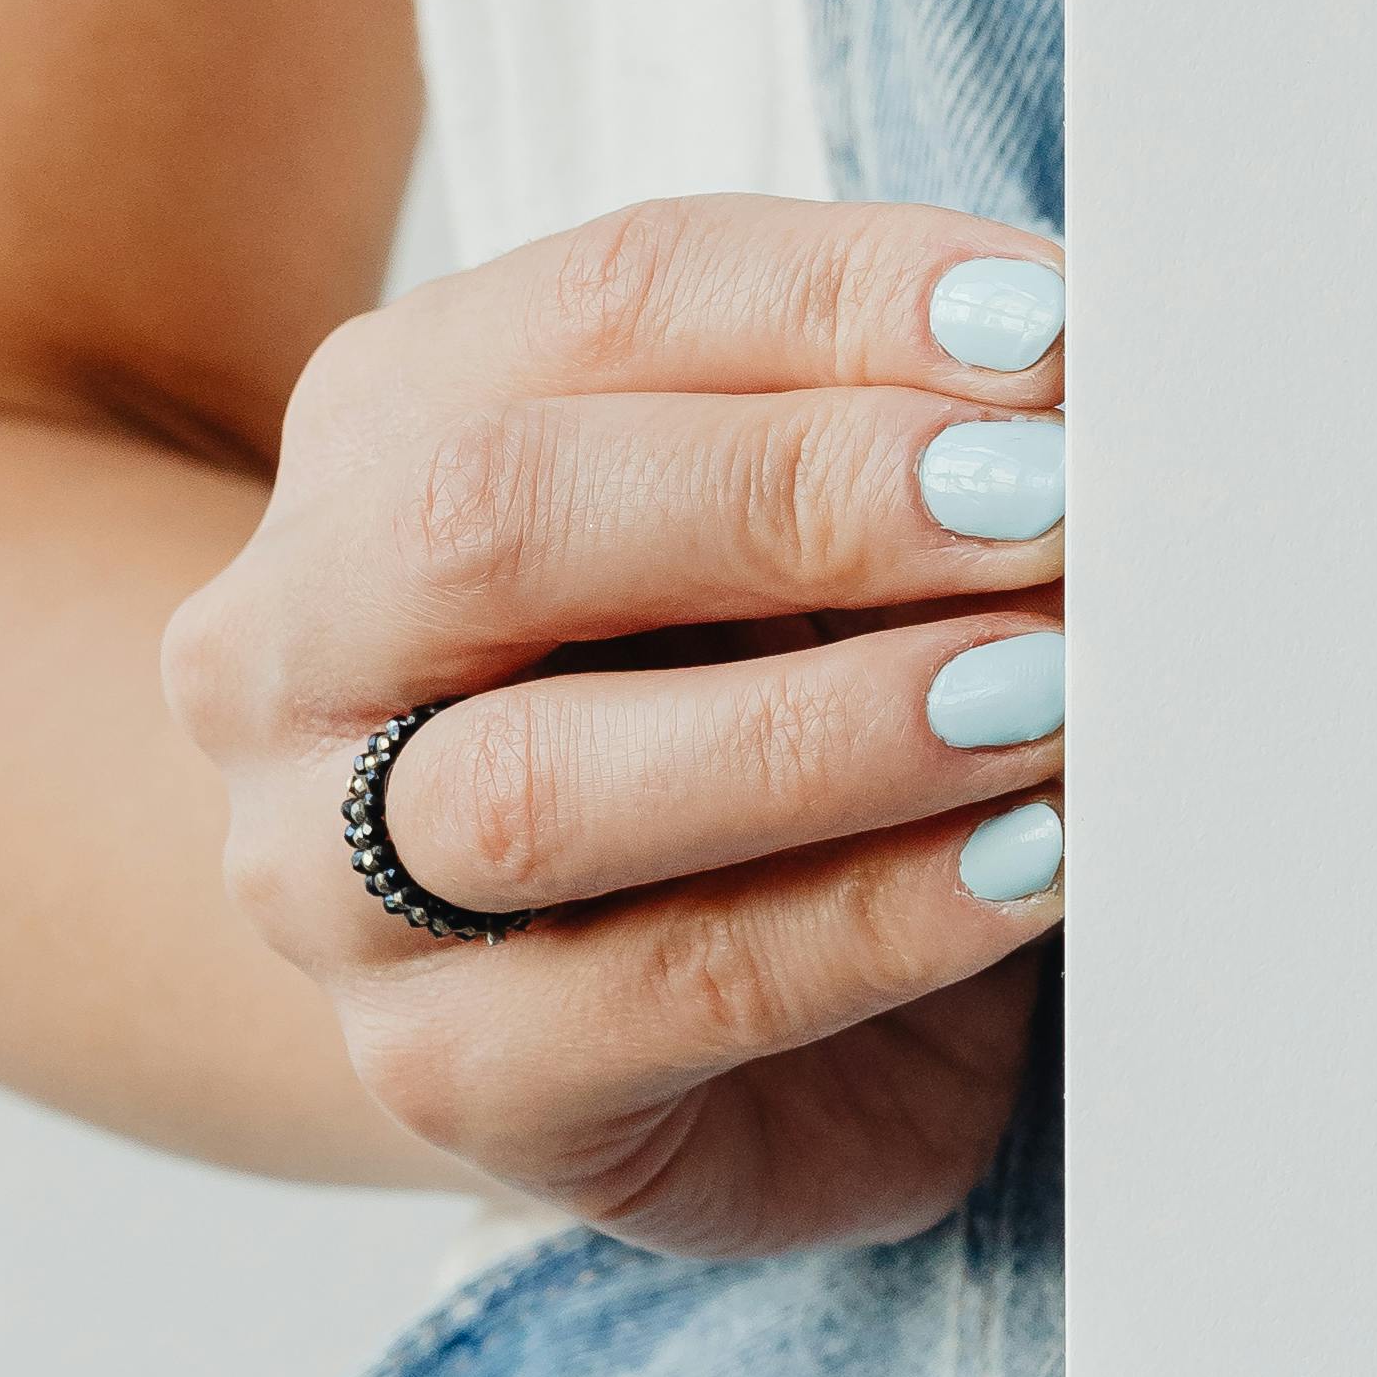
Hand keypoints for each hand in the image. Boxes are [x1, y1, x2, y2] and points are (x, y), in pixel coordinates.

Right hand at [164, 199, 1070, 1256]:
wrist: (645, 1008)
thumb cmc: (747, 699)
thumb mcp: (800, 537)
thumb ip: (888, 438)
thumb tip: (1077, 384)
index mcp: (385, 432)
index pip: (603, 302)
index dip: (838, 302)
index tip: (1050, 330)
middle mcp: (299, 644)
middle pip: (499, 515)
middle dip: (801, 495)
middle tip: (1042, 504)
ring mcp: (332, 880)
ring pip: (544, 784)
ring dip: (832, 731)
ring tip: (1048, 695)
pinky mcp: (451, 1073)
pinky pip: (667, 995)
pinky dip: (877, 919)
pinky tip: (1032, 867)